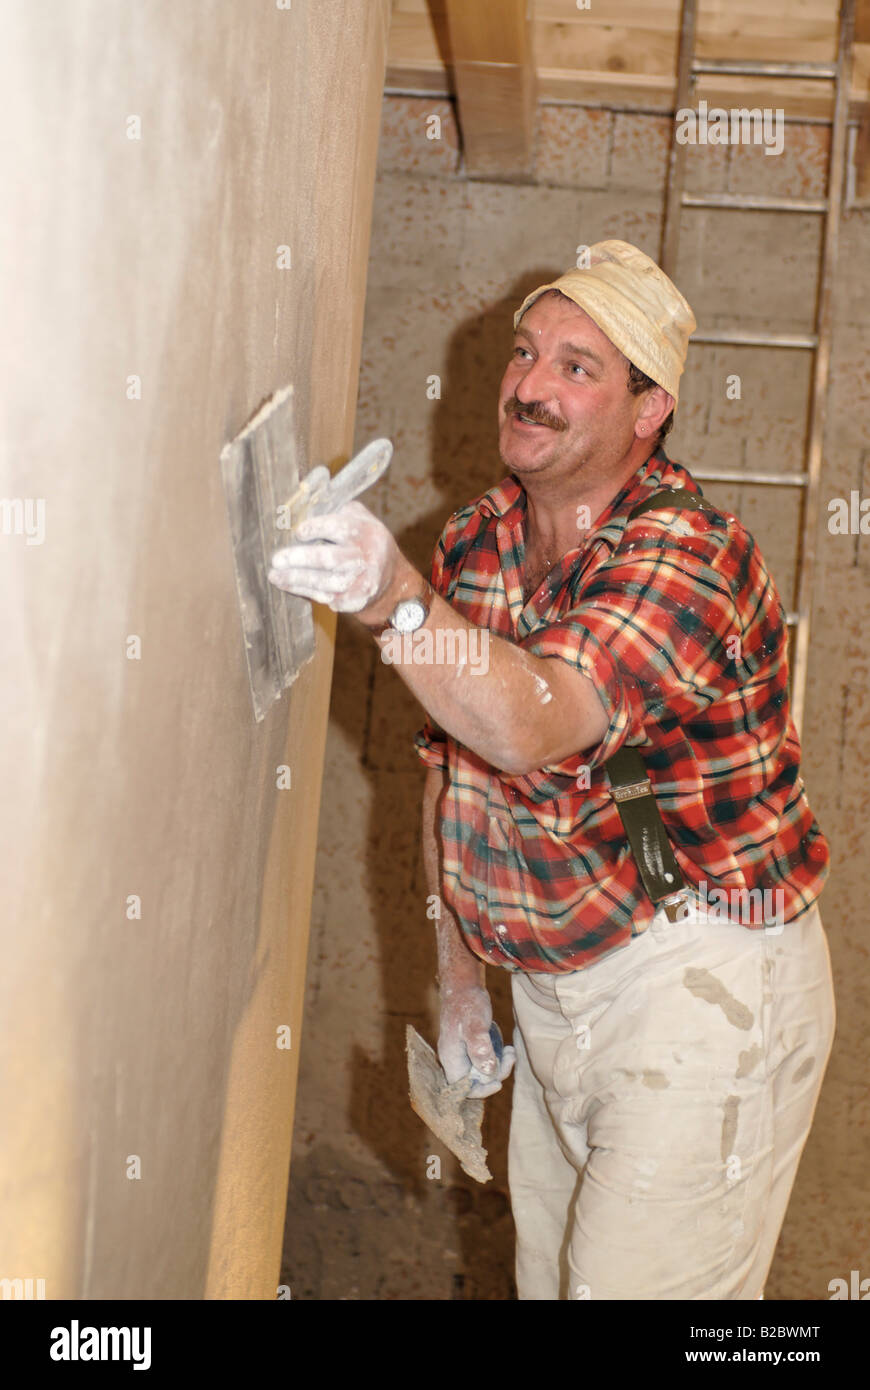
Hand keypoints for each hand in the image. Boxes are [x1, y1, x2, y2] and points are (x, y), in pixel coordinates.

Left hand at [268, 499, 400, 615]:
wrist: (391, 580)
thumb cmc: (365, 542)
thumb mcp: (360, 518)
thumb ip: (337, 510)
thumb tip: (301, 507)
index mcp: (366, 531)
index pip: (341, 527)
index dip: (317, 528)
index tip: (298, 532)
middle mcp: (366, 557)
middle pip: (330, 559)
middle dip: (300, 559)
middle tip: (276, 560)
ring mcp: (363, 581)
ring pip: (326, 583)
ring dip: (297, 580)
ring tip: (275, 576)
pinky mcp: (356, 600)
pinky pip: (327, 598)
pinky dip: (306, 592)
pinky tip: (290, 587)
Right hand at [438, 983, 515, 1098]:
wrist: (463, 986)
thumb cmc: (467, 1003)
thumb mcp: (475, 1023)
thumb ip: (479, 1047)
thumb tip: (487, 1071)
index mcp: (451, 1058)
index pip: (462, 1088)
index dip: (481, 1090)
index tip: (498, 1082)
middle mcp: (454, 1059)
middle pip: (475, 1081)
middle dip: (495, 1074)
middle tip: (511, 1058)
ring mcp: (462, 1053)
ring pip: (481, 1071)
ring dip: (499, 1065)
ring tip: (511, 1052)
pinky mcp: (470, 1047)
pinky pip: (484, 1061)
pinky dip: (496, 1058)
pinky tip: (507, 1048)